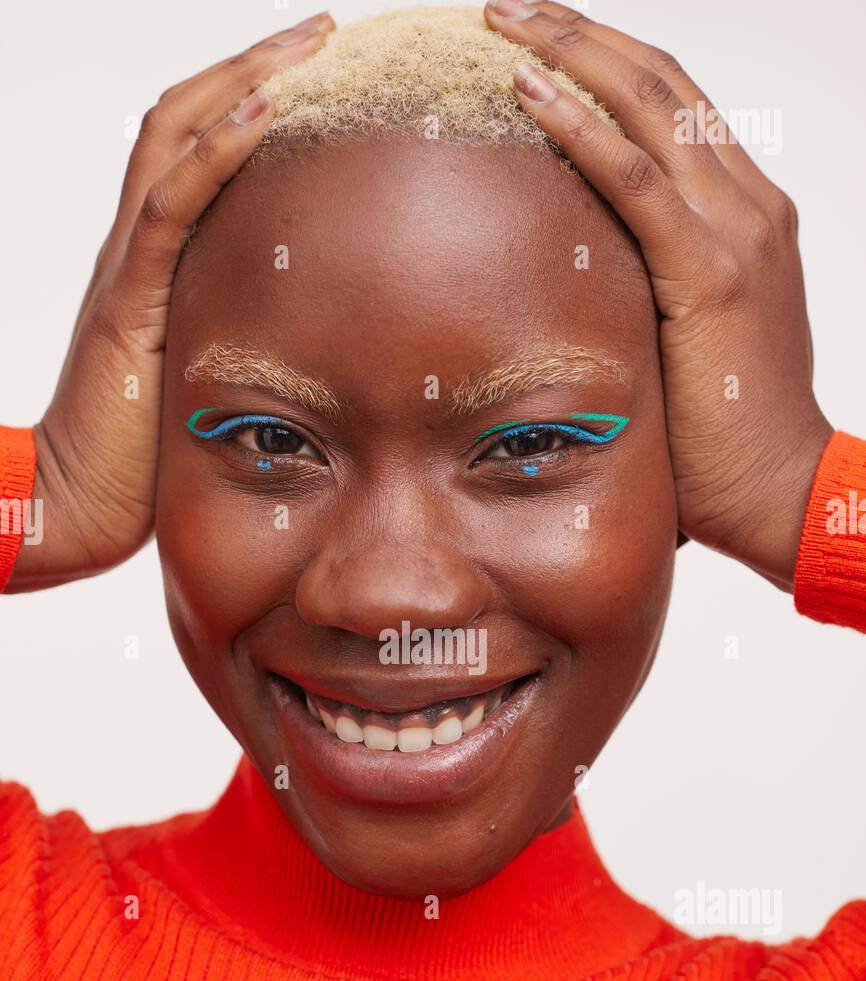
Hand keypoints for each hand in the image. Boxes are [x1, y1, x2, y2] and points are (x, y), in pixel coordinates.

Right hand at [11, 11, 333, 590]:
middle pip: (187, 116)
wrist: (79, 502)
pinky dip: (216, 151)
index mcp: (156, 257)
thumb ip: (243, 339)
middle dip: (257, 63)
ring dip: (244, 79)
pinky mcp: (129, 298)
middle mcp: (137, 243)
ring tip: (309, 43)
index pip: (197, 147)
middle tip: (325, 29)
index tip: (320, 70)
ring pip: (176, 137)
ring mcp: (129, 263)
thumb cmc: (145, 456)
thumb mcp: (208, 377)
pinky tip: (266, 111)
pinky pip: (171, 204)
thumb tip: (321, 340)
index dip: (251, 96)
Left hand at [484, 0, 833, 588]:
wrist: (781, 487)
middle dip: (580, 30)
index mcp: (745, 214)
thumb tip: (568, 286)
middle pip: (660, 83)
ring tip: (502, 18)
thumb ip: (644, 291)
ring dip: (571, 50)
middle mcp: (749, 204)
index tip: (539, 36)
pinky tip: (526, 89)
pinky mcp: (711, 272)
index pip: (673, 109)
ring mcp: (737, 231)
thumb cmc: (724, 434)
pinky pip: (635, 180)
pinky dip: (579, 128)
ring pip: (649, 106)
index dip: (606, 60)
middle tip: (505, 3)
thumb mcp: (684, 339)